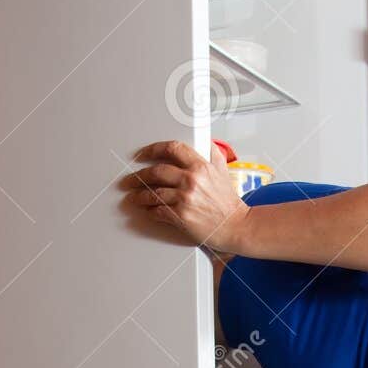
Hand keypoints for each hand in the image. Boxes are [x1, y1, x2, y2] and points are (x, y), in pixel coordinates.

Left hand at [122, 141, 250, 252]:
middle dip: (139, 176)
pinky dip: (150, 211)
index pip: (172, 149)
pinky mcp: (181, 216)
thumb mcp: (223, 171)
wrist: (236, 226)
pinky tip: (147, 210)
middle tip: (131, 179)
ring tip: (135, 197)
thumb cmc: (228, 203)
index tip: (142, 154)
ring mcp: (185, 198)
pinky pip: (158, 211)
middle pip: (156, 171)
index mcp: (201, 166)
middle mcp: (191, 180)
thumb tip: (204, 141)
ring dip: (140, 196)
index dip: (153, 149)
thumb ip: (212, 154)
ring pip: (153, 193)